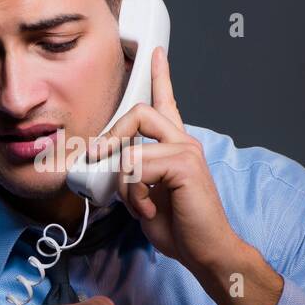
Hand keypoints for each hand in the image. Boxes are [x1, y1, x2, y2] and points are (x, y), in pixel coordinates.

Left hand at [88, 46, 239, 271]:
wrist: (208, 251)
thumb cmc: (181, 228)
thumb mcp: (143, 199)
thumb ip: (128, 178)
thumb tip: (105, 169)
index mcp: (176, 148)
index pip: (167, 103)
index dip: (160, 75)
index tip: (156, 52)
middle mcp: (184, 143)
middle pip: (140, 112)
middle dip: (111, 134)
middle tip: (96, 157)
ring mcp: (186, 152)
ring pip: (131, 149)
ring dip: (124, 184)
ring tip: (140, 206)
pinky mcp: (185, 166)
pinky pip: (137, 168)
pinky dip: (134, 194)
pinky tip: (149, 210)